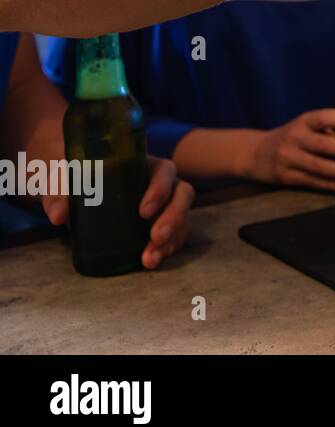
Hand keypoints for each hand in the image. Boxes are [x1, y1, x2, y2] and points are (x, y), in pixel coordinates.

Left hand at [43, 156, 194, 269]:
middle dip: (173, 218)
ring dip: (172, 239)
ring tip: (150, 259)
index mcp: (144, 165)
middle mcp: (161, 183)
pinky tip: (153, 260)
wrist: (79, 190)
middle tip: (155, 238)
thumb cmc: (77, 177)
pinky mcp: (161, 223)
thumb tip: (57, 216)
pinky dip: (169, 248)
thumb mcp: (64, 179)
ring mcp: (164, 204)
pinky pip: (177, 234)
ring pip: (184, 217)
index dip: (160, 190)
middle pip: (183, 195)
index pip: (164, 171)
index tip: (143, 211)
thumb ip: (58, 192)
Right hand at [249, 109, 334, 191]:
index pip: (323, 118)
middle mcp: (294, 138)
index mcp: (303, 122)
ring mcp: (288, 159)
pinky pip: (314, 182)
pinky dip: (333, 185)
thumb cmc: (292, 137)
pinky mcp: (286, 178)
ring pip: (320, 167)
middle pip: (324, 146)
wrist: (255, 154)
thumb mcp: (305, 127)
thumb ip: (328, 131)